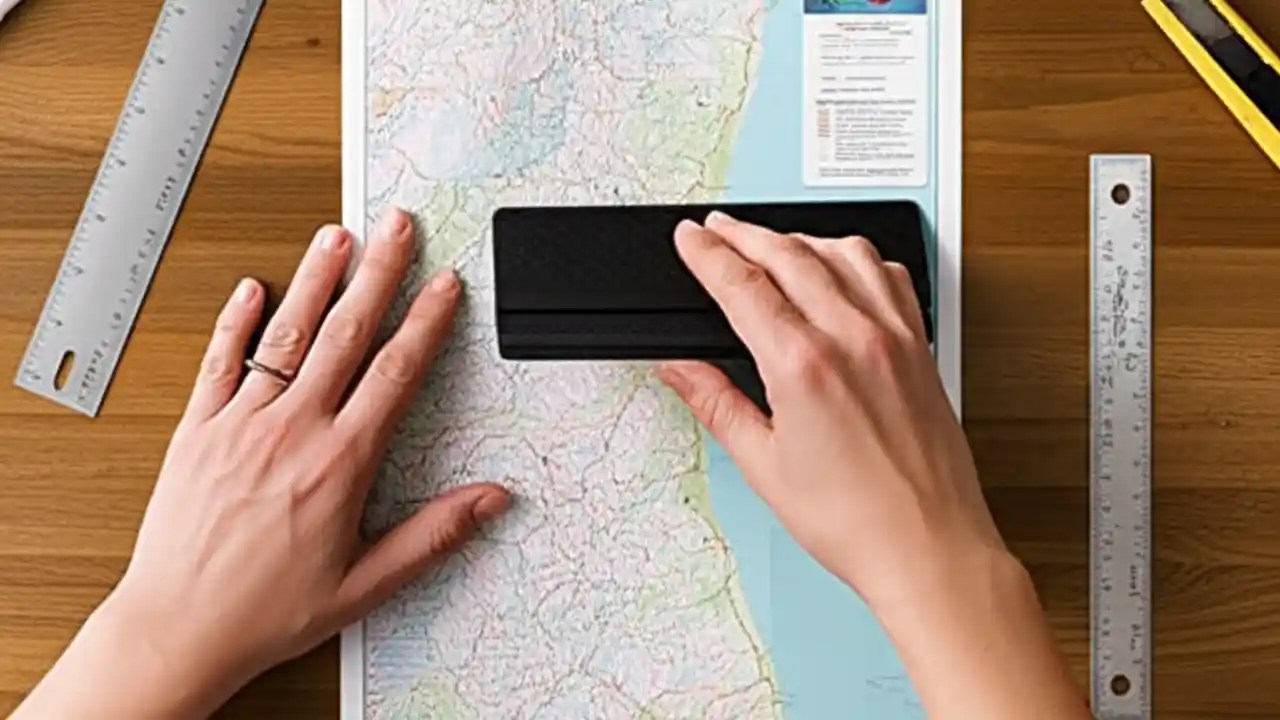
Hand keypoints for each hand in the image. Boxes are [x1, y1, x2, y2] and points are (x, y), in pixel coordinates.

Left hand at [14, 209, 509, 719]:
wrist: (180, 628)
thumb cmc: (268, 610)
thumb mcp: (367, 584)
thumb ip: (434, 535)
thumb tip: (491, 501)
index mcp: (339, 463)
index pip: (395, 373)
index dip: (426, 321)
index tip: (445, 286)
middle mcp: (291, 430)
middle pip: (346, 333)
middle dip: (378, 273)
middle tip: (397, 228)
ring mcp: (240, 423)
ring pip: (286, 335)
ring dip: (315, 280)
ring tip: (337, 237)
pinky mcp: (197, 430)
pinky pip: (220, 362)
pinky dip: (235, 321)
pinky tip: (252, 288)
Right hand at [660, 212, 998, 606]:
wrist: (929, 549)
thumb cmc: (855, 521)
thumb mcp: (763, 465)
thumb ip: (716, 403)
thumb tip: (679, 371)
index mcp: (803, 365)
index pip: (742, 283)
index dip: (707, 253)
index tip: (689, 238)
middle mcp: (853, 338)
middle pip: (787, 253)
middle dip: (743, 233)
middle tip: (716, 228)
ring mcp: (894, 337)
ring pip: (843, 251)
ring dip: (799, 237)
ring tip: (772, 241)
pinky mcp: (921, 347)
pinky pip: (890, 276)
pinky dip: (857, 259)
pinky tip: (843, 267)